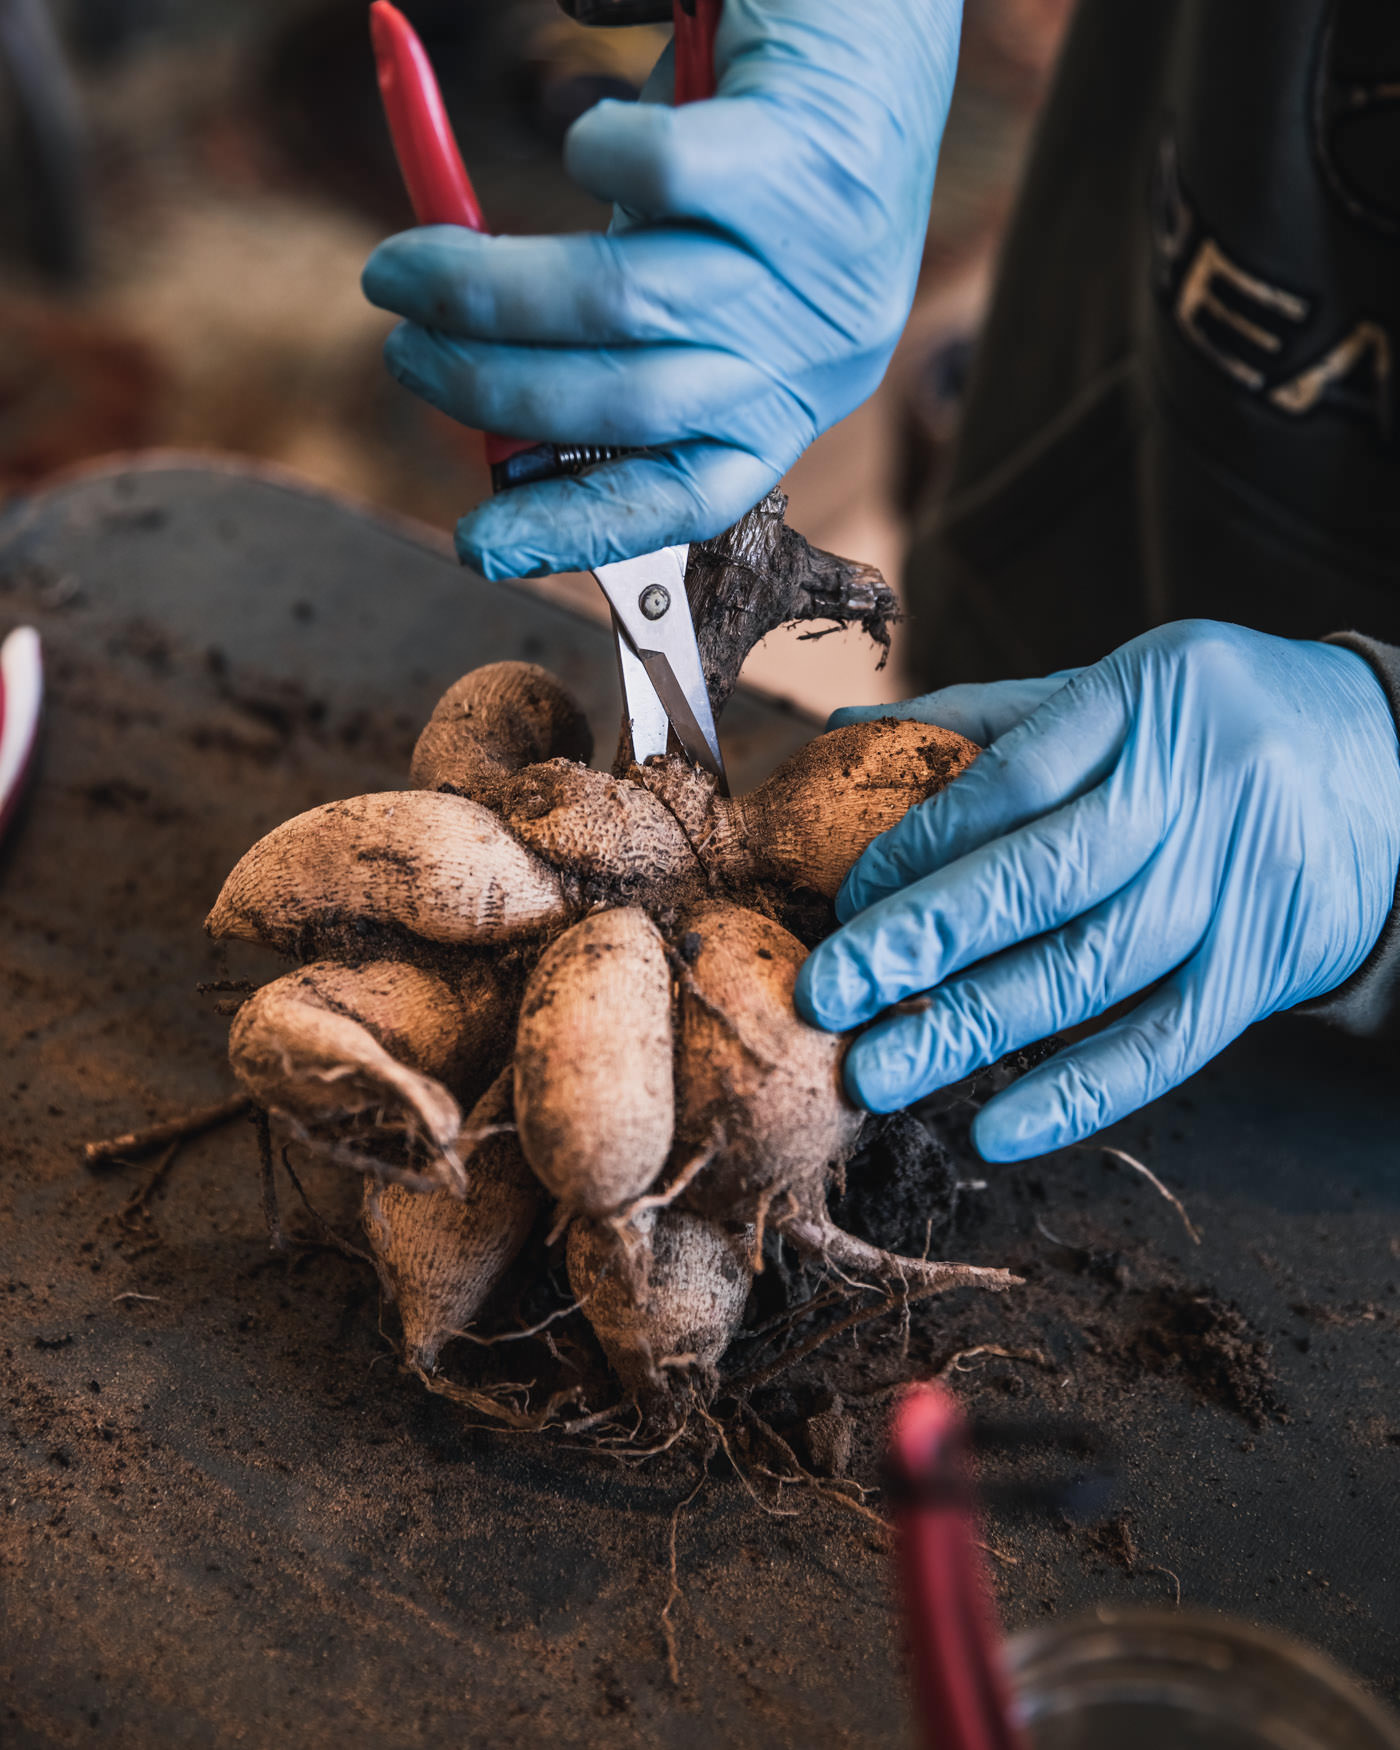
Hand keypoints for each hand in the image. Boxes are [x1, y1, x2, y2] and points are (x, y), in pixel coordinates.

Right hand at [361, 0, 960, 578]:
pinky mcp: (806, 156)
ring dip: (485, 291)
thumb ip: (620, 345)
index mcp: (792, 395)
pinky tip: (583, 139)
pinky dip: (590, 157)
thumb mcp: (694, 278)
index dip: (577, 528)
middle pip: (626, 407)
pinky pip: (657, 178)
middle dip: (489, 390)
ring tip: (407, 264)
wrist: (883, 15)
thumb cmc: (766, 153)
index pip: (686, 495)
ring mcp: (819, 259)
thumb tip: (497, 414)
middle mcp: (816, 347)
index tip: (474, 544)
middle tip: (403, 353)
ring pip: (618, 305)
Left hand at [794, 621, 1399, 1160]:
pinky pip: (1165, 1043)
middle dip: (921, 942)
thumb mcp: (1122, 687)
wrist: (1395, 764)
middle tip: (825, 996)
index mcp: (1144, 701)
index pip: (1011, 782)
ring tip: (875, 1073)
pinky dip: (1077, 1093)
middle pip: (1040, 880)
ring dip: (972, 1030)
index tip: (846, 899)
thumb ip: (990, 717)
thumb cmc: (1218, 722)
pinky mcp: (1262, 967)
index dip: (920, 845)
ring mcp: (1233, 887)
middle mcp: (1192, 793)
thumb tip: (849, 732)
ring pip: (1090, 970)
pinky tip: (990, 1129)